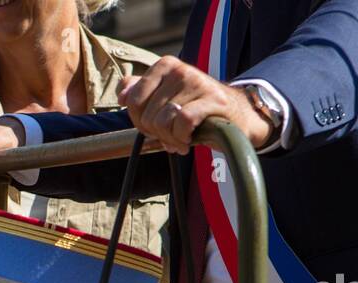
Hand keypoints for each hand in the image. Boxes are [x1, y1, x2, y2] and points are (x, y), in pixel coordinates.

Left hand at [118, 56, 271, 155]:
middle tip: (172, 135)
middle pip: (147, 114)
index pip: (132, 100)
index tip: (154, 126)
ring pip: (164, 121)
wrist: (235, 116)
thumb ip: (141, 93)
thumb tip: (122, 95)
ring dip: (170, 139)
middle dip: (156, 133)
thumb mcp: (166, 99)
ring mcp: (197, 83)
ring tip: (181, 140)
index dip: (139, 121)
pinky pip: (182, 123)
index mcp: (165, 66)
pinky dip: (182, 138)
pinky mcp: (212, 100)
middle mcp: (180, 69)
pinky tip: (189, 140)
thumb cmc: (196, 109)